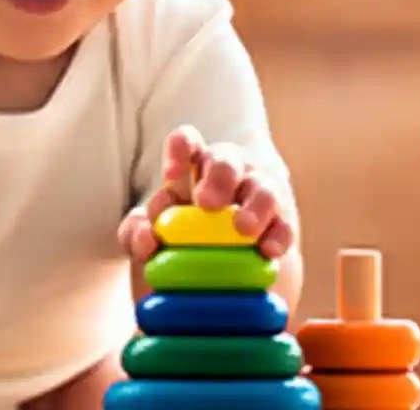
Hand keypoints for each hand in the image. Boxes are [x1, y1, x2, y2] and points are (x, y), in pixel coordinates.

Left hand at [118, 126, 294, 263]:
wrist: (218, 278)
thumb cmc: (178, 245)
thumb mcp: (149, 239)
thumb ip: (136, 234)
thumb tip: (147, 237)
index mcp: (191, 169)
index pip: (187, 142)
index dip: (180, 149)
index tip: (170, 177)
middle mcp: (228, 174)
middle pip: (226, 160)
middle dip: (218, 178)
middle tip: (206, 204)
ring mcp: (258, 196)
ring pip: (263, 188)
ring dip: (254, 206)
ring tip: (243, 228)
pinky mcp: (280, 226)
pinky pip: (284, 225)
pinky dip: (277, 236)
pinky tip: (267, 251)